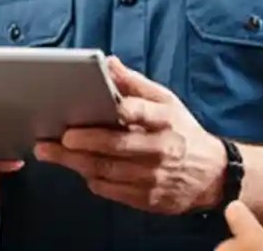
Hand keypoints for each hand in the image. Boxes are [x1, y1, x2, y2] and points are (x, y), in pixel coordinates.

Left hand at [34, 56, 226, 214]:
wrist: (213, 176)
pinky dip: (92, 179)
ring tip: (50, 152)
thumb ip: (135, 84)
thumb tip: (109, 63)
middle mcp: (160, 149)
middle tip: (55, 137)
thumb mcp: (167, 101)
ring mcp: (153, 177)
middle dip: (80, 142)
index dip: (111, 110)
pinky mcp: (148, 199)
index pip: (137, 112)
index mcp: (164, 119)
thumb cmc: (182, 132)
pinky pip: (111, 190)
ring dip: (75, 162)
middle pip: (113, 147)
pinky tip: (77, 168)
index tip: (85, 108)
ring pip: (107, 170)